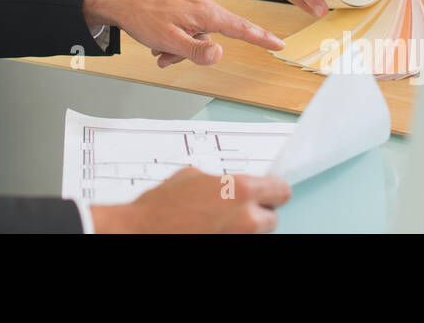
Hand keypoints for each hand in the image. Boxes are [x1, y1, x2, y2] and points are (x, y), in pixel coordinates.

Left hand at [81, 0, 284, 67]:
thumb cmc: (142, 16)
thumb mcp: (169, 40)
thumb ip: (197, 50)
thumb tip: (220, 54)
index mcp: (205, 12)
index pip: (241, 28)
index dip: (261, 38)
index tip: (279, 44)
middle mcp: (203, 6)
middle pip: (213, 38)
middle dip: (193, 52)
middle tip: (167, 57)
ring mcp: (192, 5)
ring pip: (197, 36)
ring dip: (178, 48)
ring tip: (157, 49)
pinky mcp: (181, 7)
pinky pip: (186, 30)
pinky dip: (173, 40)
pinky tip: (156, 41)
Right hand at [90, 166, 290, 232]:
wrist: (141, 232)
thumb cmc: (162, 207)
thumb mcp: (192, 176)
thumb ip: (219, 180)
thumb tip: (227, 184)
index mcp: (241, 189)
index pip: (281, 190)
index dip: (272, 190)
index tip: (268, 192)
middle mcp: (246, 217)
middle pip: (272, 216)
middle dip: (258, 212)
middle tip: (237, 210)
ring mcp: (240, 237)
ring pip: (258, 233)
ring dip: (246, 227)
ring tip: (219, 223)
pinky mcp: (233, 247)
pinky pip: (241, 240)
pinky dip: (231, 235)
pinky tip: (212, 231)